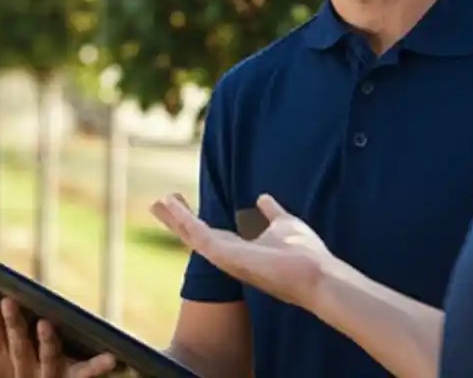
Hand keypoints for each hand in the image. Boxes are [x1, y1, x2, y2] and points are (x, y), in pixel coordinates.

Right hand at [0, 280, 119, 376]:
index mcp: (4, 364)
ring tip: (46, 323)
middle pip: (17, 346)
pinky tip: (112, 357)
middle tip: (9, 300)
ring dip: (46, 342)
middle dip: (12, 323)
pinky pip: (86, 375)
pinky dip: (98, 366)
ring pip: (48, 361)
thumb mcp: (6, 354)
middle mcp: (23, 374)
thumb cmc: (25, 374)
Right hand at [150, 192, 334, 309]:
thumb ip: (271, 212)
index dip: (193, 217)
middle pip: (194, 234)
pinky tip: (171, 204)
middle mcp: (228, 256)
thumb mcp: (284, 223)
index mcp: (240, 249)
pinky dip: (181, 217)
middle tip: (156, 203)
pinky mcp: (223, 255)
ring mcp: (224, 257)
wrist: (316, 275)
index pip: (209, 232)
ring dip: (174, 217)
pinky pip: (197, 233)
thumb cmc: (305, 254)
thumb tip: (261, 197)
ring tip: (157, 201)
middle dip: (175, 218)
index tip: (178, 201)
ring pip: (191, 234)